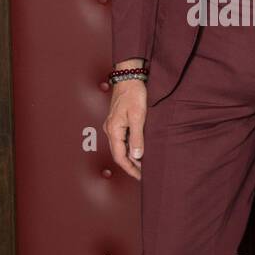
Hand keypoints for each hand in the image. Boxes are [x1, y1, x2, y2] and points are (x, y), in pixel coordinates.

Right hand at [103, 60, 147, 180]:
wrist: (128, 77)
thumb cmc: (133, 94)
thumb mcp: (138, 116)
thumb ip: (137, 137)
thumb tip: (137, 156)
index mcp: (113, 130)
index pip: (120, 157)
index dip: (130, 169)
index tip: (140, 176)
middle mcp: (110, 129)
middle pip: (119, 153)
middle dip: (131, 165)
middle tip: (144, 172)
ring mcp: (113, 125)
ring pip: (121, 146)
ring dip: (131, 156)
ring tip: (144, 163)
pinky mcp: (117, 121)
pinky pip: (122, 139)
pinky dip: (130, 146)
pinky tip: (139, 148)